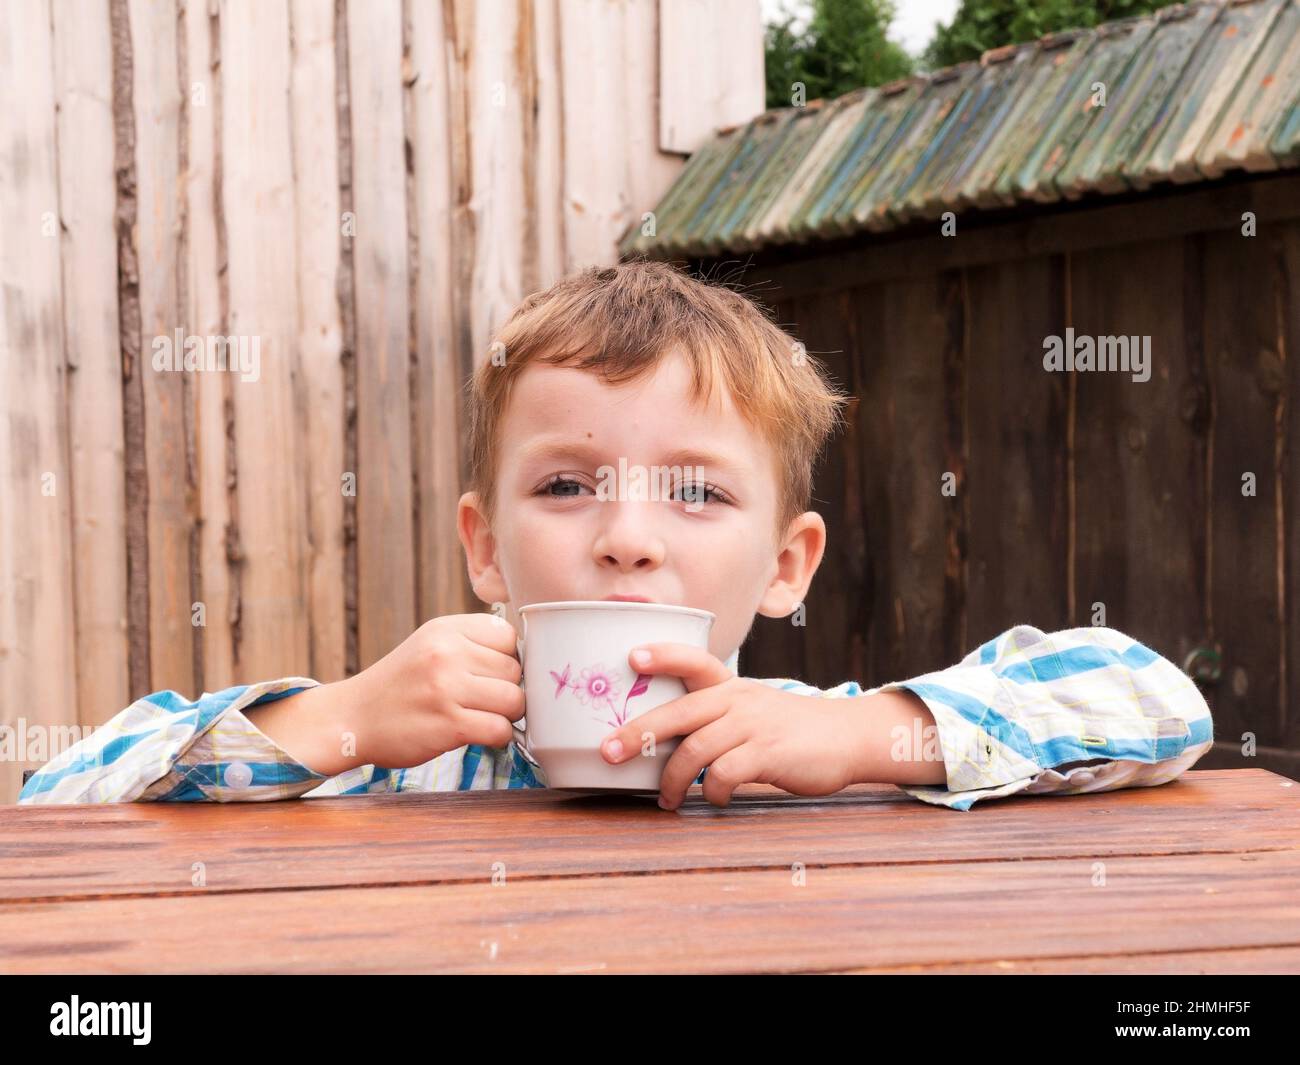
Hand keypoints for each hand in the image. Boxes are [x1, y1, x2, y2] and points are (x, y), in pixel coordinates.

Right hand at [322, 613, 523, 772]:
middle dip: (507, 689)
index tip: (491, 674)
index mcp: (446, 629)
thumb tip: (527, 659)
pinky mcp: (448, 723)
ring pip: (514, 700)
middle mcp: (447, 653)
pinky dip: (497, 737)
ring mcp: (447, 688)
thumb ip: (472, 644)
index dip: (508, 659)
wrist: (352, 718)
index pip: (509, 636)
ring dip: (506, 715)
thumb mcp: (430, 645)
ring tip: (482, 717)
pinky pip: (500, 729)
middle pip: (515, 670)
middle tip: (483, 701)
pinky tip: (477, 734)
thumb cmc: (399, 686)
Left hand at [597, 643, 865, 809]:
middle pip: (678, 713)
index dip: (662, 655)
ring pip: (694, 750)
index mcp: (731, 685)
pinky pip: (723, 774)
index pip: (693, 659)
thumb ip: (715, 715)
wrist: (846, 738)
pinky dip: (709, 791)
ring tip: (664, 798)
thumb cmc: (788, 729)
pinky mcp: (768, 753)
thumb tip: (662, 740)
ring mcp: (753, 725)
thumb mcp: (751, 708)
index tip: (632, 657)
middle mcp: (738, 699)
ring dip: (671, 779)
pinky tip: (711, 799)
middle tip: (609, 753)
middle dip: (637, 733)